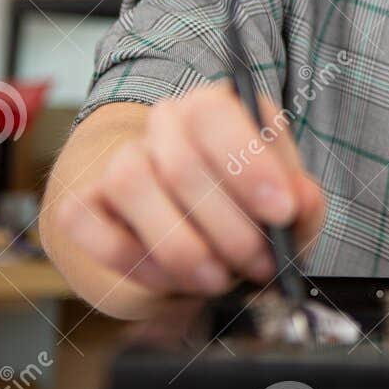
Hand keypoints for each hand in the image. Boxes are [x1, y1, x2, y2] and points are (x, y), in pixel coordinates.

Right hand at [47, 82, 325, 300]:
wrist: (198, 240)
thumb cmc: (251, 216)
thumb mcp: (290, 210)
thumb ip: (304, 204)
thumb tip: (299, 199)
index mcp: (216, 108)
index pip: (216, 113)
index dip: (249, 164)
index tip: (282, 212)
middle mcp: (164, 125)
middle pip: (181, 164)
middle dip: (230, 228)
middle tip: (259, 264)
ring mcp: (119, 162)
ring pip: (132, 186)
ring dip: (184, 248)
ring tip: (220, 277)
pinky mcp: (84, 207)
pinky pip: (95, 229)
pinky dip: (141, 265)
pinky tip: (176, 280)